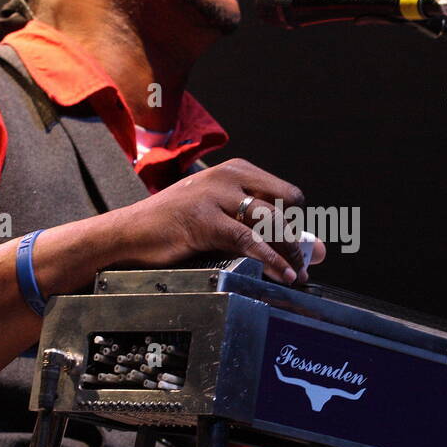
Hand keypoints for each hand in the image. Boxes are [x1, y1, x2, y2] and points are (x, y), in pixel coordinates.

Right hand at [111, 158, 313, 283]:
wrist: (129, 233)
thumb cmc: (176, 226)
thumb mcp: (224, 221)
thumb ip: (267, 232)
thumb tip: (317, 250)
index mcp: (237, 171)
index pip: (286, 193)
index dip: (298, 223)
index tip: (300, 249)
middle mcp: (229, 176)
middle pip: (284, 205)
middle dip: (296, 239)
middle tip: (302, 265)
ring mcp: (216, 195)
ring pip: (271, 221)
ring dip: (289, 252)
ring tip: (296, 274)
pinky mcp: (204, 219)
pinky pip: (249, 240)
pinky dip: (271, 260)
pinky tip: (283, 275)